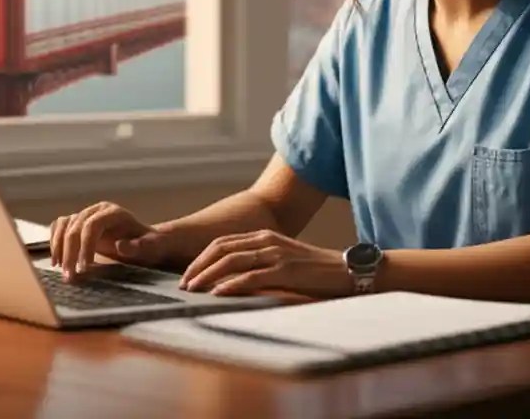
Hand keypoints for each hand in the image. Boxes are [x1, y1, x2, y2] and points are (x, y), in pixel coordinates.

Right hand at [49, 202, 170, 279]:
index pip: (92, 225)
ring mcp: (85, 215)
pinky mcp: (77, 223)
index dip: (86, 246)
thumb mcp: (152, 248)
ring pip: (63, 226)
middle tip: (70, 276)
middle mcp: (97, 210)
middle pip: (75, 227)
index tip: (84, 268)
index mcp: (114, 212)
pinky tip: (57, 260)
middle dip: (70, 253)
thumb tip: (120, 246)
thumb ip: (140, 246)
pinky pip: (59, 227)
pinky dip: (54, 242)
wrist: (145, 242)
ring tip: (62, 270)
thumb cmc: (149, 246)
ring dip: (58, 248)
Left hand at [179, 230, 351, 297]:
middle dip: (197, 266)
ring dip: (208, 276)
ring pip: (232, 261)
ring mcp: (276, 254)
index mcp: (263, 235)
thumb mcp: (281, 260)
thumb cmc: (312, 271)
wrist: (346, 271)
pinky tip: (218, 293)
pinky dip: (231, 284)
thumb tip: (228, 280)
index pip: (221, 243)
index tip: (186, 276)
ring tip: (193, 289)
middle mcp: (266, 240)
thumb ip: (258, 263)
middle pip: (220, 249)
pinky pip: (252, 276)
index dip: (200, 258)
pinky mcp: (286, 270)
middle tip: (183, 284)